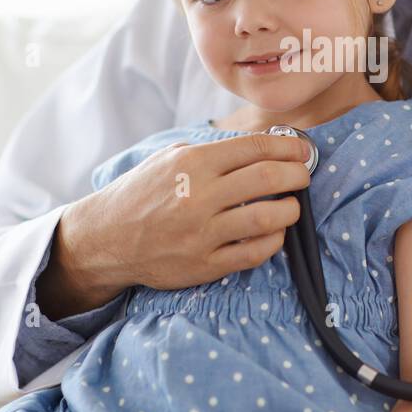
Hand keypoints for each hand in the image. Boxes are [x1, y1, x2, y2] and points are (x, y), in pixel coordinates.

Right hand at [38, 130, 312, 318]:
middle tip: (303, 176)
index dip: (289, 148)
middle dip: (298, 175)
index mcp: (192, 162)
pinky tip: (274, 232)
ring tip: (292, 206)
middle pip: (268, 178)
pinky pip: (255, 253)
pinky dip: (274, 240)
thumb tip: (266, 146)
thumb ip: (215, 151)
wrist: (107, 237)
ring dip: (291, 210)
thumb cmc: (144, 192)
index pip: (255, 148)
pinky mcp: (205, 264)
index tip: (303, 152)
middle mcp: (199, 196)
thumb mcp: (172, 157)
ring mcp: (203, 233)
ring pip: (268, 218)